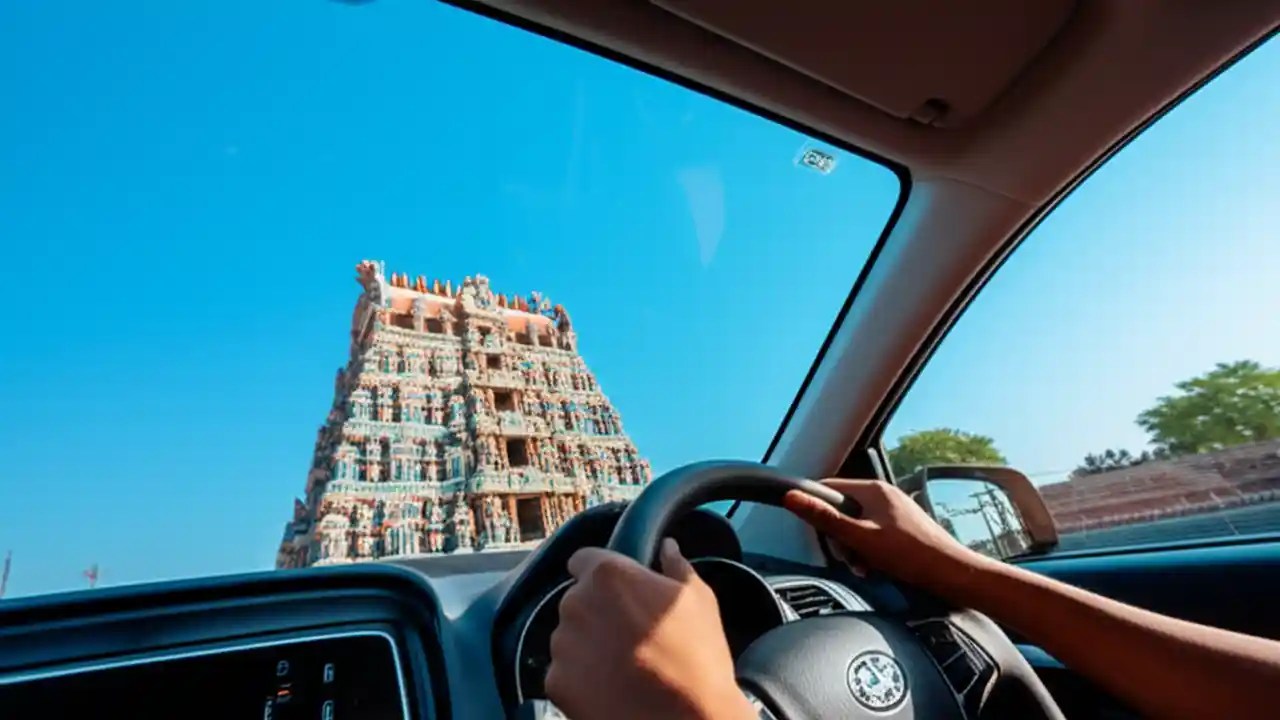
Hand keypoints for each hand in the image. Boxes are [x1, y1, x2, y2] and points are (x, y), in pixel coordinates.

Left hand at [546, 539, 756, 719]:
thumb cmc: (698, 656)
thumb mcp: (699, 600)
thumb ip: (676, 566)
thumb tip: (667, 546)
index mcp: (608, 575)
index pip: (582, 559)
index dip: (598, 573)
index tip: (616, 590)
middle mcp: (576, 603)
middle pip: (577, 600)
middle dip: (596, 612)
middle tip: (628, 634)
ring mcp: (562, 644)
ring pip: (568, 637)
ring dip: (587, 645)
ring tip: (622, 665)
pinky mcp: (555, 682)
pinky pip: (564, 672)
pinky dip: (580, 679)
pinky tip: (611, 688)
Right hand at [784, 479, 989, 593]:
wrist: (953, 576)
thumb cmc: (912, 555)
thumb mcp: (859, 538)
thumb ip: (824, 518)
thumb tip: (792, 497)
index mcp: (873, 490)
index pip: (828, 489)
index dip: (817, 510)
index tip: (817, 533)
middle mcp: (884, 496)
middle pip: (843, 512)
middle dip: (840, 538)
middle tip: (850, 557)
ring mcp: (895, 513)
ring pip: (858, 528)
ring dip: (855, 550)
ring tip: (866, 567)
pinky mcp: (903, 530)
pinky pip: (874, 537)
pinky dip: (871, 553)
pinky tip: (877, 569)